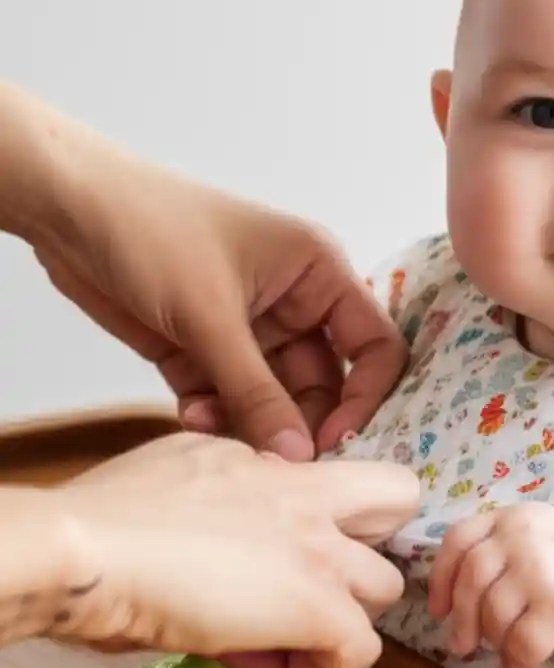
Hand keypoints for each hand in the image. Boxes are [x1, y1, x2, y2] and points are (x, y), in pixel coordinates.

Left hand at [31, 143, 405, 458]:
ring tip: (217, 428)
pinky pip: (228, 399)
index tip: (337, 441)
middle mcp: (295, 302)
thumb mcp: (211, 316)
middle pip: (325, 382)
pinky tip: (192, 415)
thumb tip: (300, 457)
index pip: (375, 345)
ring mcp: (249, 328)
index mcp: (319, 273)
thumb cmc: (151, 230)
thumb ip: (257, 392)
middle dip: (301, 422)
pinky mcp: (204, 348)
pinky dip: (215, 415)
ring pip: (274, 397)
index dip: (366, 396)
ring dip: (251, 422)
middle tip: (277, 460)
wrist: (64, 208)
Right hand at [49, 432, 419, 667]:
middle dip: (367, 545)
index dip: (359, 510)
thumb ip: (230, 484)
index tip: (316, 544)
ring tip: (285, 645)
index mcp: (275, 466)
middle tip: (319, 587)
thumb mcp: (184, 470)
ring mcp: (321, 552)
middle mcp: (311, 499)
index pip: (359, 470)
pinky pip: (359, 649)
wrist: (88, 549)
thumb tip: (237, 525)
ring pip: (386, 586)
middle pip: (398, 507)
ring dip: (343, 617)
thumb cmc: (109, 517)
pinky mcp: (318, 606)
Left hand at [426, 503, 553, 667]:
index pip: (460, 538)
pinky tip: (517, 661)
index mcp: (516, 516)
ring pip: (492, 612)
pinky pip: (518, 642)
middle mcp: (526, 536)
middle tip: (461, 645)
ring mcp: (542, 570)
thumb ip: (495, 549)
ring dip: (492, 638)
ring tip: (503, 646)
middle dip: (462, 617)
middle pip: (472, 577)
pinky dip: (513, 659)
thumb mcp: (534, 539)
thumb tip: (446, 597)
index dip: (441, 577)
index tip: (438, 608)